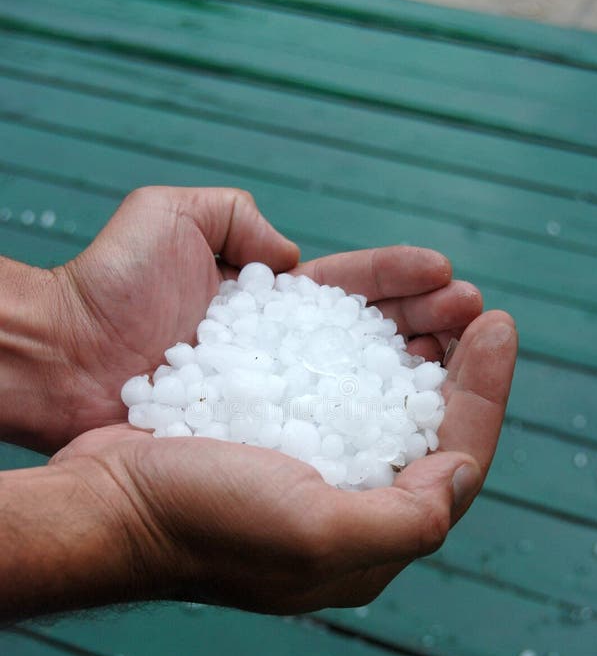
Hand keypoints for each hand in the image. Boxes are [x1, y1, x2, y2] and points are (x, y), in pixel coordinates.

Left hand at [32, 186, 481, 451]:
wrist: (62, 358)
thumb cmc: (109, 286)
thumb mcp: (174, 216)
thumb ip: (237, 216)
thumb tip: (292, 255)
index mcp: (269, 303)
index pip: (350, 290)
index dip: (399, 282)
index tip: (445, 275)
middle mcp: (279, 355)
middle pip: (369, 337)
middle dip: (426, 322)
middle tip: (474, 315)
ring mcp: (273, 399)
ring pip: (360, 383)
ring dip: (415, 367)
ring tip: (466, 350)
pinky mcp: (259, 439)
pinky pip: (327, 430)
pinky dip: (371, 421)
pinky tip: (414, 415)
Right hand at [50, 307, 515, 614]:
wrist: (105, 501)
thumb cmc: (203, 521)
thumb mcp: (314, 536)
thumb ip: (408, 517)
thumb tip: (462, 471)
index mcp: (367, 542)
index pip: (455, 463)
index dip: (485, 392)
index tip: (498, 323)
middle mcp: (344, 507)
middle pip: (423, 430)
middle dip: (455, 365)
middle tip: (472, 302)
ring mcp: (306, 470)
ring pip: (380, 402)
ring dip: (410, 348)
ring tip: (433, 296)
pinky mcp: (270, 437)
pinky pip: (332, 385)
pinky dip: (356, 348)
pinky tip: (366, 317)